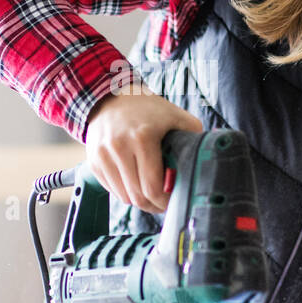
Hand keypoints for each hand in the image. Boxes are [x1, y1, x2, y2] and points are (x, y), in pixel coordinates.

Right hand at [84, 89, 203, 212]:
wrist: (109, 97)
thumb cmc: (147, 109)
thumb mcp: (175, 115)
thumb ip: (193, 136)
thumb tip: (208, 157)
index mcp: (142, 138)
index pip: (152, 187)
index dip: (164, 201)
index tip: (173, 202)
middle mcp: (119, 147)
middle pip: (137, 197)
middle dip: (154, 205)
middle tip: (164, 203)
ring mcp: (103, 155)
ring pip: (124, 197)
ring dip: (139, 200)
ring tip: (150, 194)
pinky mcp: (94, 161)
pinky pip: (111, 190)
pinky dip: (124, 192)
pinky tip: (134, 183)